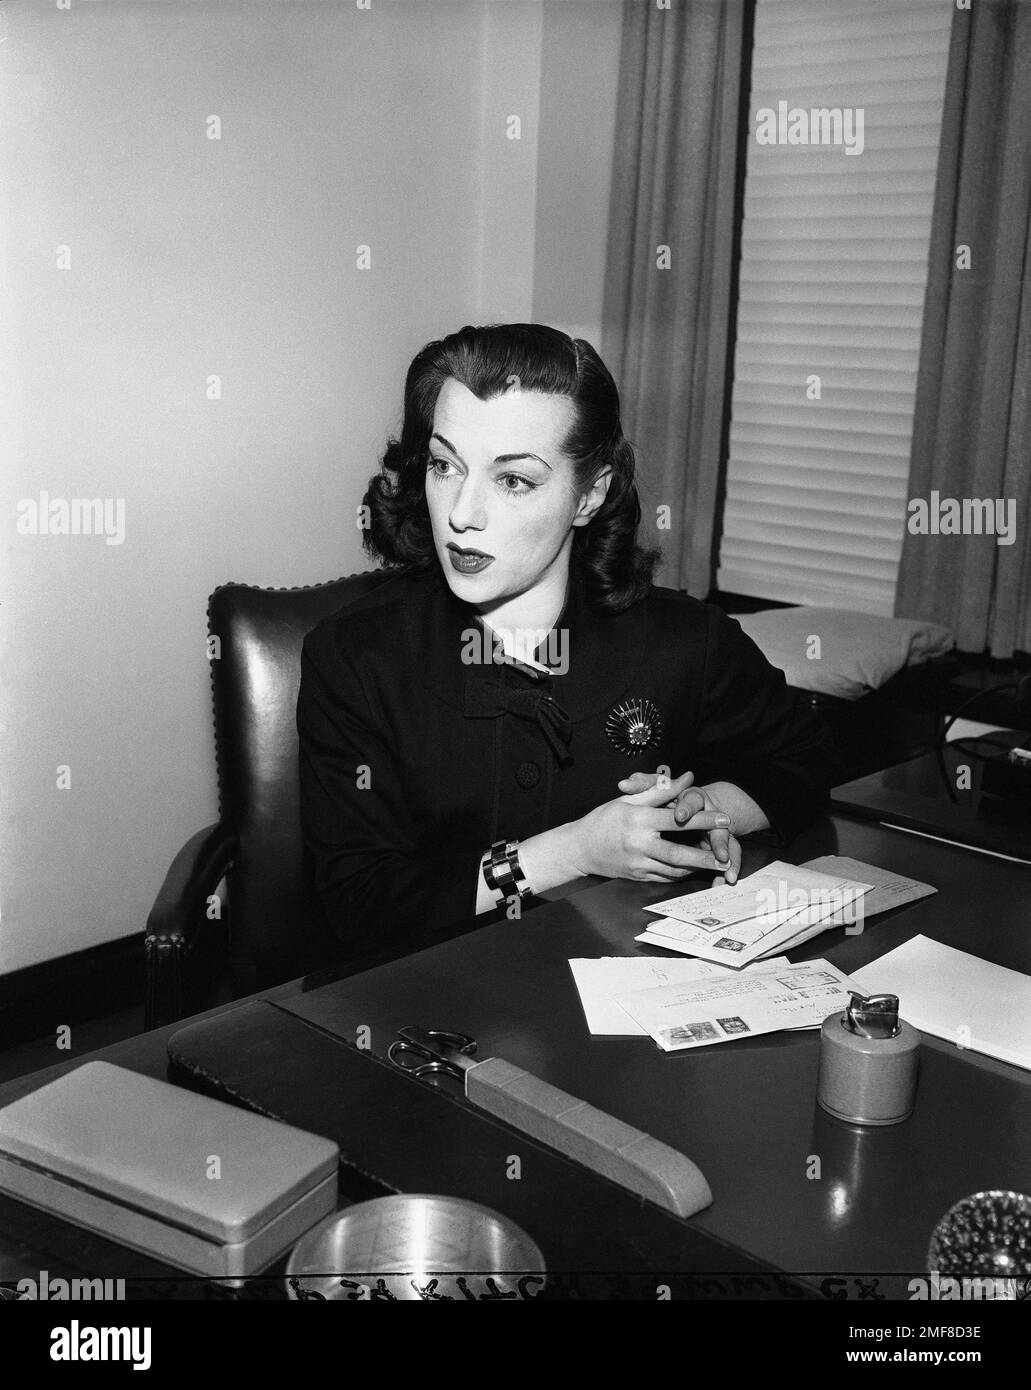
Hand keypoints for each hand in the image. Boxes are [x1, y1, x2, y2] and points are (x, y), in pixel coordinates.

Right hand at [565, 770, 735, 882]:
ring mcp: (638, 863)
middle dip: (706, 853)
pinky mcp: (637, 876)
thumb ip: (661, 790)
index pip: (677, 820)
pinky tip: (693, 868)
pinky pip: (665, 877)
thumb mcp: (629, 800)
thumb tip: (687, 778)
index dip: (703, 820)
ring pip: (674, 869)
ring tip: (716, 863)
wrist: (579, 849)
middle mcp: (639, 843)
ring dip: (698, 867)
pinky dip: (682, 873)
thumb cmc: (604, 819)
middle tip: (727, 853)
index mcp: (638, 820)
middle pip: (679, 852)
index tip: (723, 819)